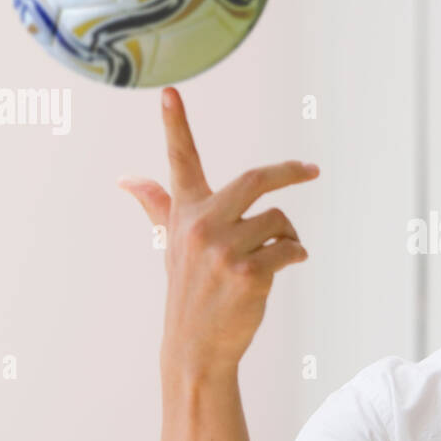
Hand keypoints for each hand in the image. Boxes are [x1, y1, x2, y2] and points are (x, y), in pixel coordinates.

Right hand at [119, 87, 317, 376]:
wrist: (196, 348)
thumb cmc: (189, 292)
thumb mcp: (171, 245)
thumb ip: (157, 206)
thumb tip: (128, 178)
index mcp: (184, 214)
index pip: (179, 161)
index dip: (174, 125)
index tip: (168, 92)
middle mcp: (201, 226)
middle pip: (256, 180)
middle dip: (290, 172)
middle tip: (311, 170)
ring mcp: (223, 249)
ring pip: (279, 221)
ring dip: (288, 236)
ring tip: (277, 254)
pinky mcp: (248, 272)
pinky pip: (289, 249)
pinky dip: (295, 255)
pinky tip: (284, 266)